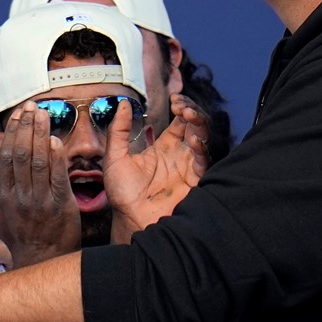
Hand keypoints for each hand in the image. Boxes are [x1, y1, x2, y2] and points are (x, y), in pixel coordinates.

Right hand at [0, 103, 80, 268]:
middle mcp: (19, 196)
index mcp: (2, 196)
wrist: (39, 260)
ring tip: (44, 114)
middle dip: (26, 127)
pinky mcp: (60, 206)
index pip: (6, 157)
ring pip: (38, 162)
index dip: (12, 132)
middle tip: (31, 106)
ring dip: (41, 135)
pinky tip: (55, 141)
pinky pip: (57, 177)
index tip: (18, 114)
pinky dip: (56, 158)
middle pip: (20, 154)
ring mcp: (39, 201)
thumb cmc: (17, 237)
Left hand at [105, 94, 206, 237]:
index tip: (173, 101)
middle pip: (197, 124)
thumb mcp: (115, 157)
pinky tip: (191, 139)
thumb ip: (118, 131)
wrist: (130, 220)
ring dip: (200, 122)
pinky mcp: (195, 180)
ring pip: (204, 137)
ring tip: (187, 114)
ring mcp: (190, 166)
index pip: (182, 118)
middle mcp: (181, 153)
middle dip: (192, 110)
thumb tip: (124, 104)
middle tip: (180, 106)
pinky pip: (205, 160)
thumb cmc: (123, 194)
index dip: (182, 105)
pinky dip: (202, 146)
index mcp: (165, 146)